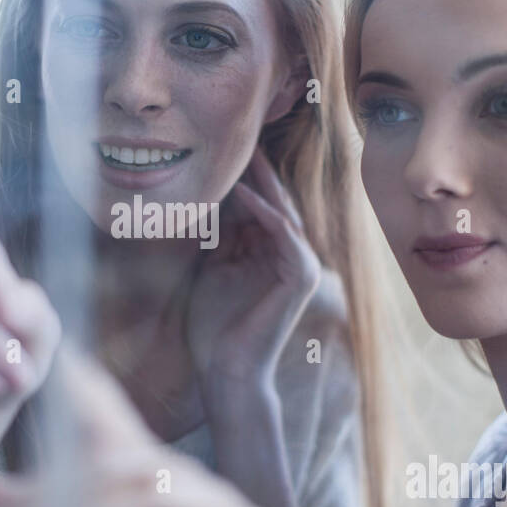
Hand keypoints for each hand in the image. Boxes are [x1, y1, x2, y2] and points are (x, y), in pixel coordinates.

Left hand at [185, 147, 320, 393]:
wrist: (226, 370)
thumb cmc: (213, 328)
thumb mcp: (210, 271)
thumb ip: (216, 239)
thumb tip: (205, 202)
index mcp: (268, 255)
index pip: (258, 206)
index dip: (241, 178)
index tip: (219, 148)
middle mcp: (289, 256)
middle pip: (274, 202)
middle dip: (256, 171)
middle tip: (238, 136)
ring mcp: (300, 265)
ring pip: (281, 212)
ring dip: (261, 182)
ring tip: (242, 152)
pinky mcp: (302, 276)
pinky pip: (284, 233)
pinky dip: (264, 212)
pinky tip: (243, 192)